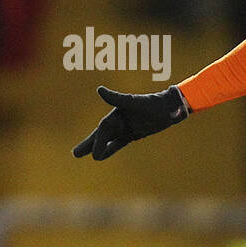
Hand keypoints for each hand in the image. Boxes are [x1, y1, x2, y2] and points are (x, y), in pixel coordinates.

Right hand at [72, 85, 189, 159]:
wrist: (170, 107)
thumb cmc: (154, 103)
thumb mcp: (135, 102)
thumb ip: (117, 98)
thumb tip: (99, 90)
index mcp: (117, 113)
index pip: (104, 129)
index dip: (99, 142)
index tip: (94, 155)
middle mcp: (119, 121)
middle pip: (101, 135)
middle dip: (89, 144)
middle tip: (75, 154)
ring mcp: (125, 127)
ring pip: (107, 140)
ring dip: (96, 147)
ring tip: (81, 154)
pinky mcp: (133, 133)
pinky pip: (118, 143)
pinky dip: (109, 149)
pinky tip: (100, 156)